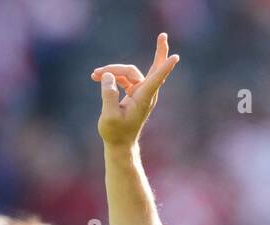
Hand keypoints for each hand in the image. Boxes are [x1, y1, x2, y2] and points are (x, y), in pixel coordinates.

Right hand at [91, 32, 179, 147]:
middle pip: (150, 68)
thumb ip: (108, 95)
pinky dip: (112, 76)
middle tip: (163, 35)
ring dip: (113, 70)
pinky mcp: (134, 92)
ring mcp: (141, 92)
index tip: (176, 57)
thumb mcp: (108, 117)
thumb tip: (108, 76)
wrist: (120, 144)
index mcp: (143, 99)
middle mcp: (145, 93)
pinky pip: (124, 78)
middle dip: (158, 52)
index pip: (155, 80)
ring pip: (128, 72)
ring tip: (94, 74)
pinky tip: (97, 77)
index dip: (164, 68)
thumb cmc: (115, 134)